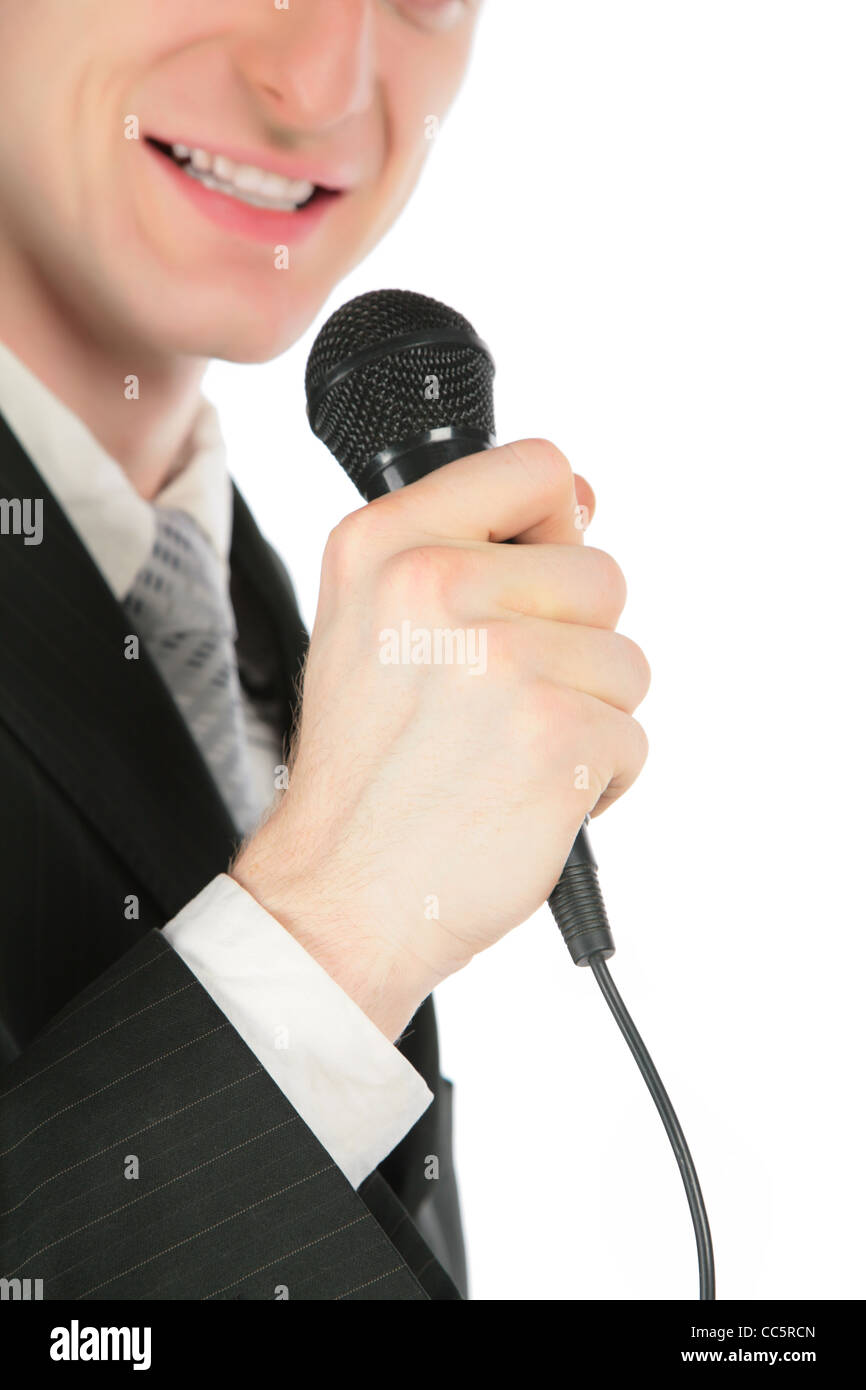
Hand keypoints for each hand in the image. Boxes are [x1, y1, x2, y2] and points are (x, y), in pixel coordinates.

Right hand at [232, 440, 649, 1038]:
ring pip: (627, 662)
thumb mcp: (372, 623)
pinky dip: (596, 780)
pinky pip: (633, 736)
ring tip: (504, 755)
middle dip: (571, 646)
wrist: (340, 894)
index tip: (526, 583)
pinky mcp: (558, 736)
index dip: (553, 528)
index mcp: (385, 543)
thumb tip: (584, 498)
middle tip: (493, 705)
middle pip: (601, 574)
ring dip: (585, 717)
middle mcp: (438, 585)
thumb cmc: (367, 766)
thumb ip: (467, 546)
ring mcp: (501, 661)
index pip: (537, 465)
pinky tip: (526, 798)